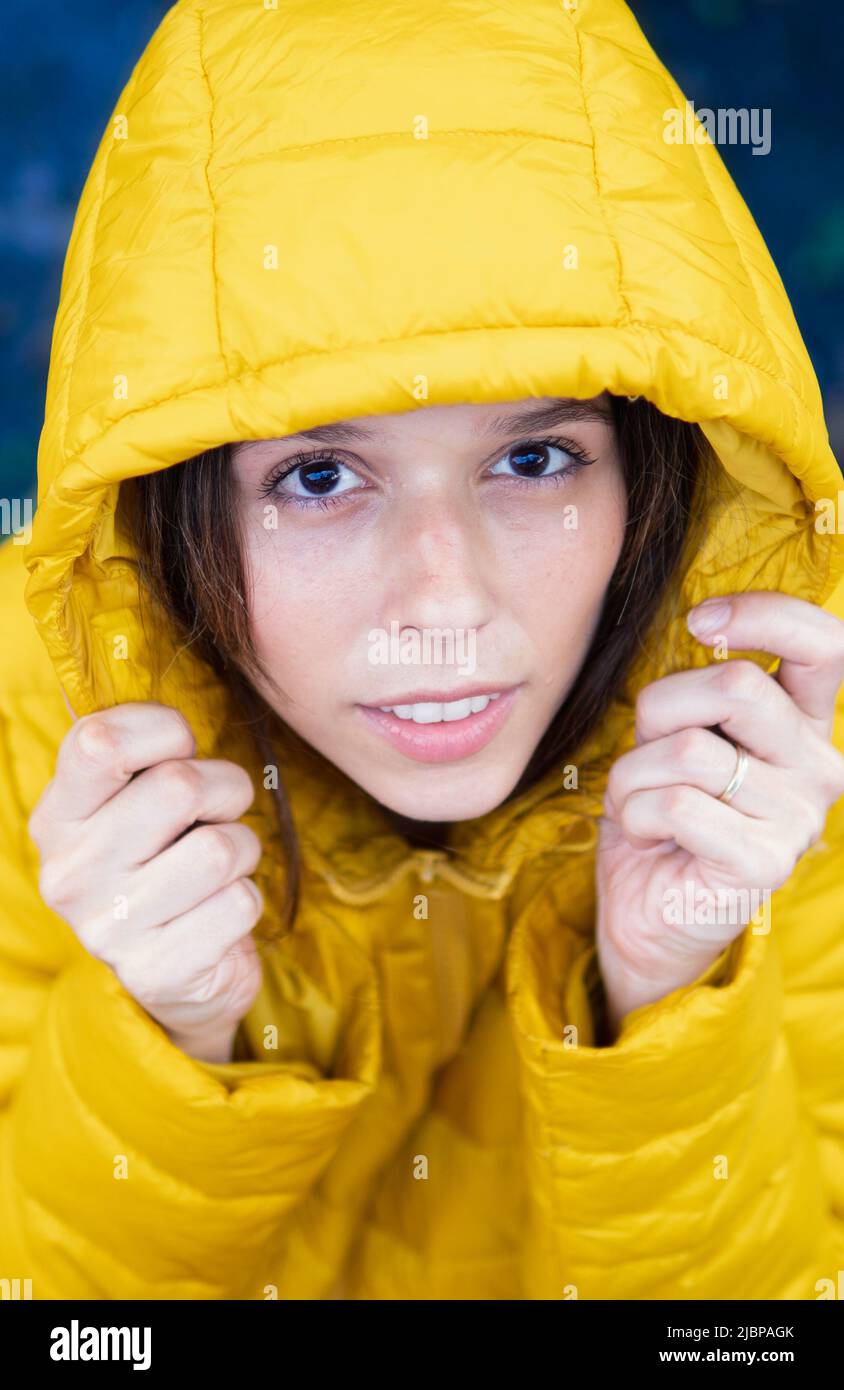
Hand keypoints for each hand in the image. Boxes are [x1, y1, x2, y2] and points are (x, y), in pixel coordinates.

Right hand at [29, 701, 263, 1061]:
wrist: (176, 974)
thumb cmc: (165, 859)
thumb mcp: (133, 801)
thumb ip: (138, 748)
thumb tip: (152, 678)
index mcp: (57, 817)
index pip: (100, 740)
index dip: (166, 730)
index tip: (182, 750)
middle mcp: (69, 873)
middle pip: (179, 787)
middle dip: (225, 788)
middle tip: (219, 811)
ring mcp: (108, 928)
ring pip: (220, 848)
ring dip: (242, 847)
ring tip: (220, 863)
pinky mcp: (156, 972)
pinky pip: (240, 903)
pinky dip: (246, 899)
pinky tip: (218, 911)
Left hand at [596, 591, 843, 1037]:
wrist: (646, 911)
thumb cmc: (661, 812)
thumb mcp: (677, 733)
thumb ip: (701, 691)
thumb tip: (708, 625)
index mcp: (802, 722)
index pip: (821, 643)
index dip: (764, 613)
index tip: (702, 621)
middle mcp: (817, 765)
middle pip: (738, 685)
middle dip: (662, 708)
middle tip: (646, 749)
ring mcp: (798, 816)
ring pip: (692, 750)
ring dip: (635, 773)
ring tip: (638, 803)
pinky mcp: (764, 863)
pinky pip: (678, 806)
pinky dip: (636, 814)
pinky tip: (646, 837)